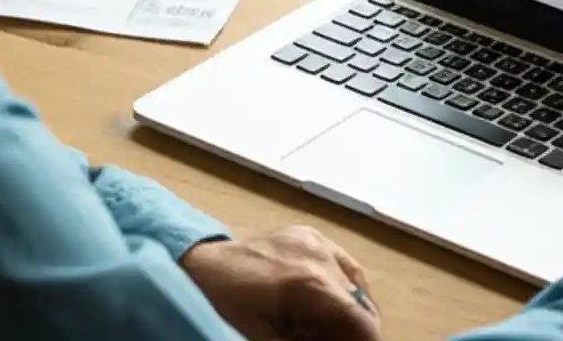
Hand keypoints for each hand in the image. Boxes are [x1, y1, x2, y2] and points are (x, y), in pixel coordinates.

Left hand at [180, 225, 381, 340]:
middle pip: (363, 305)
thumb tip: (339, 340)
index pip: (366, 323)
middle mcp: (320, 256)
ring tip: (320, 323)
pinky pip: (342, 264)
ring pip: (357, 285)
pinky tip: (321, 299)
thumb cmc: (225, 310)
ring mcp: (315, 240)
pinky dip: (339, 285)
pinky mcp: (307, 233)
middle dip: (350, 328)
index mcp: (313, 285)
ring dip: (347, 308)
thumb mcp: (268, 340)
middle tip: (320, 337)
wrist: (196, 268)